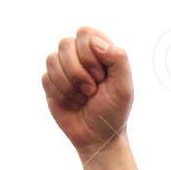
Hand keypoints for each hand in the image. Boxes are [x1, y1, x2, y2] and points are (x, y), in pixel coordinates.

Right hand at [43, 27, 133, 159]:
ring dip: (70, 85)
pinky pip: (46, 78)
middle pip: (65, 43)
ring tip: (83, 97)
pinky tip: (72, 102)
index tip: (102, 77)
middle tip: (93, 90)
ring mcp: (63, 68)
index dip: (91, 54)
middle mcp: (79, 54)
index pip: (85, 33)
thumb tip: (95, 41)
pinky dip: (61, 94)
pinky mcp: (50, 83)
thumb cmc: (114, 110)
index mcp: (99, 50)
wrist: (97, 137)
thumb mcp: (124, 86)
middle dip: (79, 71)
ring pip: (52, 60)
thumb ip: (118, 58)